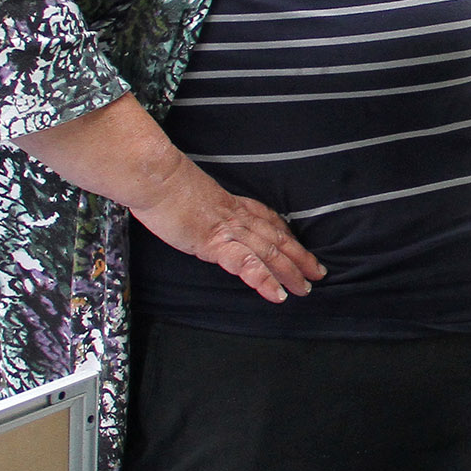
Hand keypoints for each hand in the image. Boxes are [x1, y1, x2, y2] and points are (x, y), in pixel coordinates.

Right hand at [130, 158, 325, 303]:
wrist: (154, 176)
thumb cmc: (162, 184)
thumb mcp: (188, 194)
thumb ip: (200, 207)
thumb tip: (194, 215)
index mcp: (231, 203)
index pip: (267, 219)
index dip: (286, 233)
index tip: (298, 245)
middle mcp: (236, 216)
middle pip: (276, 238)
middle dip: (299, 256)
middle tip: (316, 273)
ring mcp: (229, 229)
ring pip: (269, 252)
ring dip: (290, 272)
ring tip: (303, 289)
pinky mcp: (215, 242)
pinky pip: (247, 263)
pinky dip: (264, 280)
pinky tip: (276, 294)